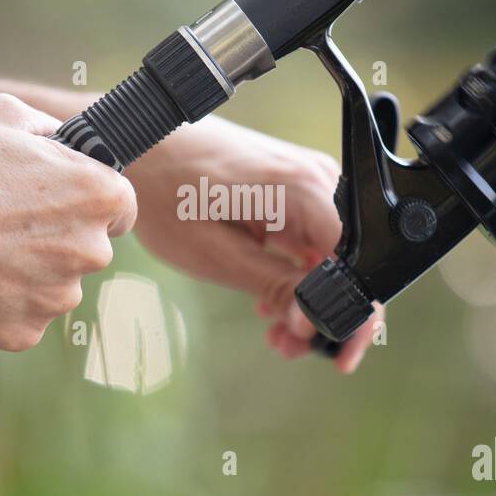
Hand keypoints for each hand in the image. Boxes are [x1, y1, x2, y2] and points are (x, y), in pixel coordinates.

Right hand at [0, 94, 136, 350]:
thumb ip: (47, 129)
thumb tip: (60, 142)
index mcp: (98, 195)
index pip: (120, 204)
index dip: (87, 198)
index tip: (60, 199)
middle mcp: (90, 252)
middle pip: (86, 246)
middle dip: (54, 235)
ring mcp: (58, 298)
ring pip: (53, 283)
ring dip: (26, 270)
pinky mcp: (24, 334)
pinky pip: (21, 315)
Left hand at [128, 116, 381, 372]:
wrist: (134, 146)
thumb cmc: (165, 192)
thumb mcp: (219, 255)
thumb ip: (277, 287)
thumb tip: (318, 322)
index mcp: (306, 192)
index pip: (361, 263)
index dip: (350, 313)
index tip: (328, 348)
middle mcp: (318, 180)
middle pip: (349, 261)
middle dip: (327, 313)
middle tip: (291, 346)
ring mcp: (306, 181)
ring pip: (331, 254)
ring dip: (309, 299)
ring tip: (278, 334)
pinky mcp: (290, 188)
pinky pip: (310, 239)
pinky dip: (297, 274)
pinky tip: (270, 302)